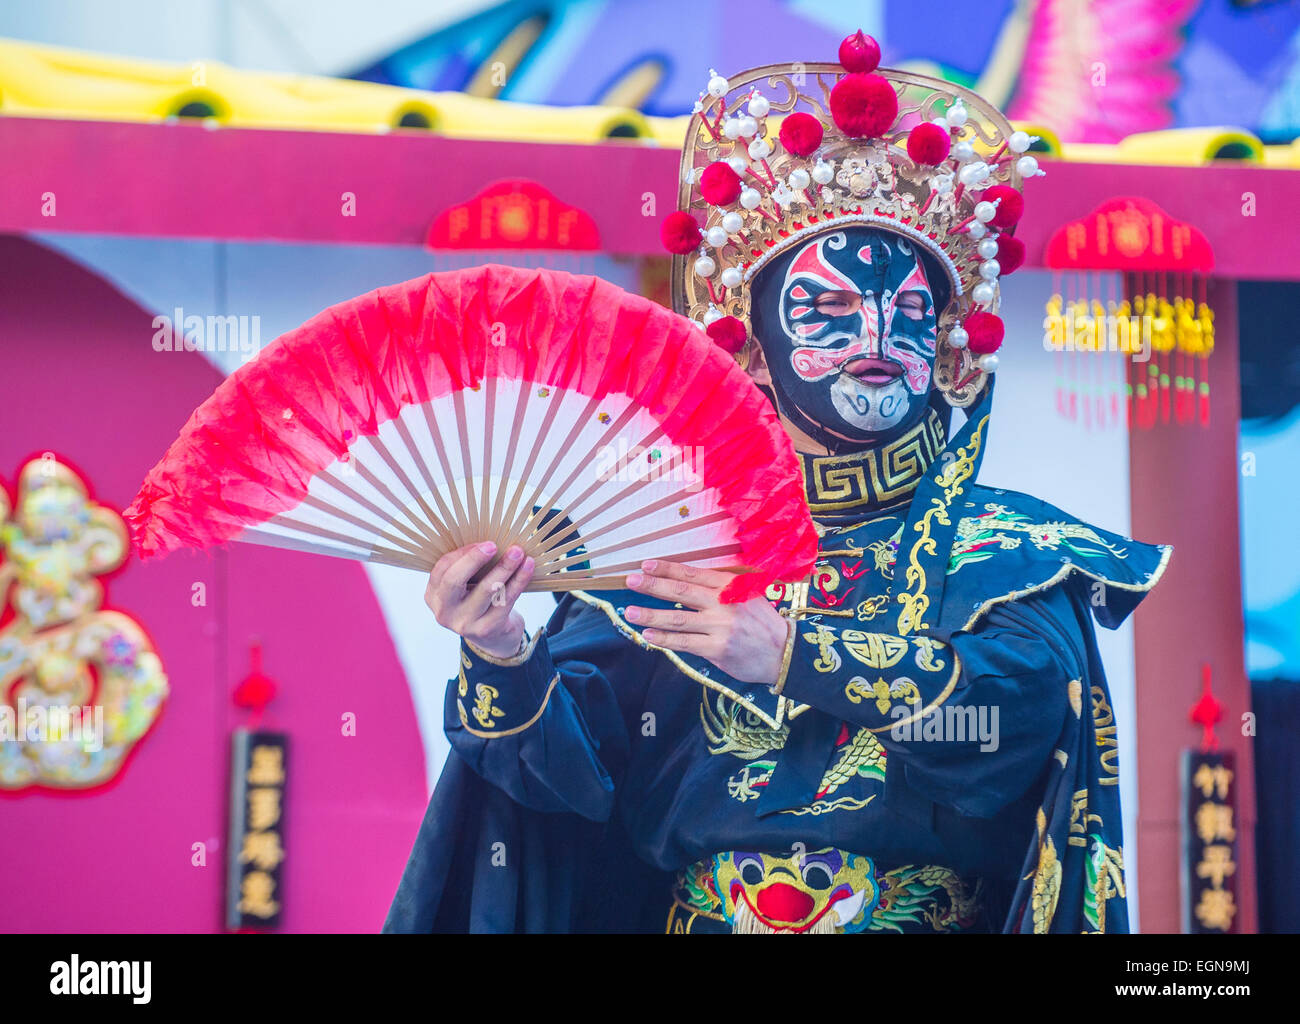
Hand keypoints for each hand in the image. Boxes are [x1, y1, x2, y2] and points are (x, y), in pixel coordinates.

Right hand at [425, 542, 534, 658]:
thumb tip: (487, 541)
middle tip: (493, 545)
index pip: (442, 569)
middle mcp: (444, 612)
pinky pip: (506, 599)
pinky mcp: (486, 629)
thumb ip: (467, 568)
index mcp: (434, 596)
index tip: (484, 542)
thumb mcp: (465, 587)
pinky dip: (519, 580)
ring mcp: (464, 623)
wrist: (495, 638)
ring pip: (486, 589)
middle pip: (454, 580)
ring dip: (504, 567)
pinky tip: (528, 566)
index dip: (463, 553)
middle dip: (474, 559)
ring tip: (518, 552)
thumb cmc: (479, 601)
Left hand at [625, 560, 790, 685]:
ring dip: (650, 614)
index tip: (646, 565)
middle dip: (653, 586)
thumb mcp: (747, 594)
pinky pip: (685, 642)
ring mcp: (720, 626)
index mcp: (730, 585)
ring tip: (630, 612)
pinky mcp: (717, 649)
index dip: (667, 568)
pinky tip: (648, 634)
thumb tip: (683, 580)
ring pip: (678, 618)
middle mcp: (724, 603)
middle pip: (681, 591)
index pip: (692, 573)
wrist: (783, 652)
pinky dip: (664, 638)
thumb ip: (720, 587)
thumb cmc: (761, 622)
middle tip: (630, 581)